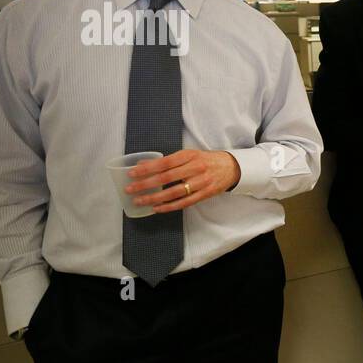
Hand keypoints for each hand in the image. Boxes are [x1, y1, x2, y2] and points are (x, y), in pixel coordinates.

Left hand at [126, 149, 240, 211]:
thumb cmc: (207, 160)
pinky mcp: (206, 194)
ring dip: (154, 198)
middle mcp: (196, 168)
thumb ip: (169, 160)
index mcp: (190, 155)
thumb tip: (144, 164)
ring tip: (140, 201)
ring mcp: (201, 182)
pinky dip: (169, 207)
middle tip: (130, 189)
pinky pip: (185, 203)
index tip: (132, 173)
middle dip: (146, 184)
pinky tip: (157, 208)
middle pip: (166, 178)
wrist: (232, 167)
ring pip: (174, 192)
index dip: (147, 169)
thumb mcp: (189, 155)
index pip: (164, 162)